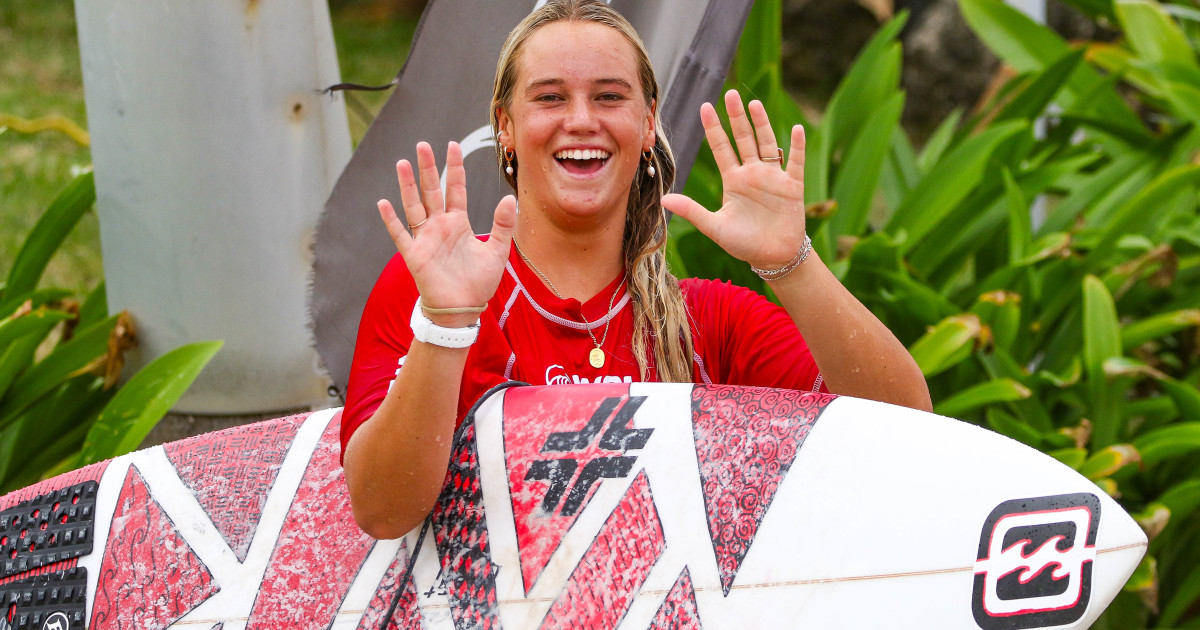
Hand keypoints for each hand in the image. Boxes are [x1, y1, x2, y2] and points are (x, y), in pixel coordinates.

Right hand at [378, 141, 516, 325]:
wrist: (463, 309)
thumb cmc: (479, 282)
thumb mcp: (497, 252)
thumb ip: (502, 225)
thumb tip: (510, 199)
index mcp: (459, 223)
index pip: (455, 188)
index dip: (454, 168)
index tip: (452, 146)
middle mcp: (440, 226)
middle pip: (431, 191)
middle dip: (427, 168)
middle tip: (423, 144)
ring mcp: (425, 238)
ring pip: (414, 206)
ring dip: (408, 186)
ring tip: (403, 163)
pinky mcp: (415, 255)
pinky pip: (401, 234)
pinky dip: (391, 220)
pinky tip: (384, 203)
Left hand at [662, 90, 806, 269]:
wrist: (772, 257)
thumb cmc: (743, 243)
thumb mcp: (714, 227)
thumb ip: (692, 210)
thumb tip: (664, 198)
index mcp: (733, 180)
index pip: (721, 148)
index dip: (714, 128)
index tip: (704, 107)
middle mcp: (752, 174)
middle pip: (743, 139)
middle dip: (737, 117)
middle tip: (731, 94)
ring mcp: (773, 178)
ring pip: (767, 144)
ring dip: (762, 125)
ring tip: (754, 104)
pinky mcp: (792, 187)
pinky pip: (795, 163)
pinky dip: (796, 147)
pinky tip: (795, 130)